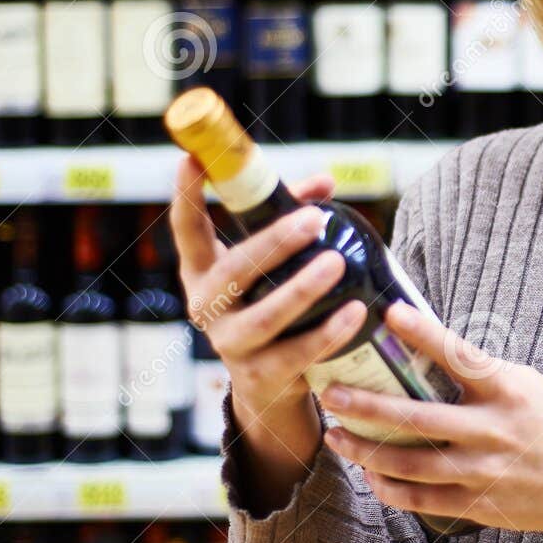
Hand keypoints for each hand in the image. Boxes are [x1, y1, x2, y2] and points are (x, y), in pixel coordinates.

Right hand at [167, 156, 367, 432]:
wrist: (267, 383)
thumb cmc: (268, 301)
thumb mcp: (270, 262)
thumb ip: (291, 216)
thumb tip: (325, 181)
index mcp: (201, 272)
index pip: (187, 229)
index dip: (187, 195)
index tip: (192, 159)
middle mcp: (206, 307)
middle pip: (234, 271)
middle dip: (273, 243)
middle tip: (312, 219)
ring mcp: (230, 344)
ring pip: (264, 317)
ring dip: (301, 290)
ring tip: (336, 263)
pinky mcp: (260, 376)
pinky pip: (295, 353)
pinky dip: (327, 333)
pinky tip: (355, 312)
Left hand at [318, 301, 542, 542]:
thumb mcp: (528, 387)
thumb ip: (483, 374)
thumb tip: (428, 349)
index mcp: (508, 391)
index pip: (459, 355)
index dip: (423, 333)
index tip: (389, 313)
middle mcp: (493, 430)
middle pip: (417, 418)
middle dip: (367, 405)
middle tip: (331, 393)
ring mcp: (483, 471)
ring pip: (410, 463)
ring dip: (366, 450)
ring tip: (336, 436)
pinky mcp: (477, 503)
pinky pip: (421, 498)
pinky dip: (389, 487)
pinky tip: (369, 474)